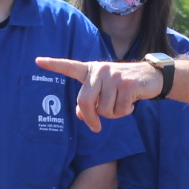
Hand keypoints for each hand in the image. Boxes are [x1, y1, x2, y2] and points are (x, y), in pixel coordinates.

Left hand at [35, 57, 160, 131]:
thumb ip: (91, 101)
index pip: (69, 66)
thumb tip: (81, 115)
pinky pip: (119, 110)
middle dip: (90, 119)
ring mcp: (113, 76)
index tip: (37, 61)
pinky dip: (125, 112)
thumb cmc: (124, 86)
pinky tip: (131, 102)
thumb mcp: (105, 91)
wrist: (152, 77)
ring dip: (114, 114)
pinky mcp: (126, 84)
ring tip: (122, 103)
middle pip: (84, 102)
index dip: (53, 64)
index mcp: (91, 70)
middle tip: (96, 128)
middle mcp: (99, 70)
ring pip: (104, 110)